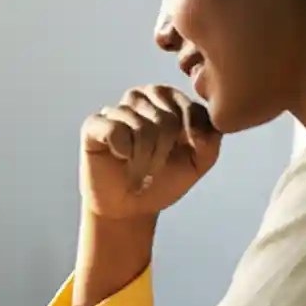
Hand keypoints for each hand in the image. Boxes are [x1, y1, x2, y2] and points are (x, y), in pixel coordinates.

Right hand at [81, 86, 220, 219]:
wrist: (129, 208)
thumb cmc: (163, 180)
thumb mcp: (198, 161)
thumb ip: (212, 138)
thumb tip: (200, 128)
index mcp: (167, 98)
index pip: (189, 106)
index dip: (189, 138)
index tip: (181, 156)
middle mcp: (140, 97)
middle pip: (165, 118)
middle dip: (164, 152)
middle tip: (155, 168)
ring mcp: (115, 110)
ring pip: (141, 127)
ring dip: (144, 159)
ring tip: (138, 169)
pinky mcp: (94, 125)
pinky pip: (115, 131)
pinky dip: (123, 152)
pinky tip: (120, 159)